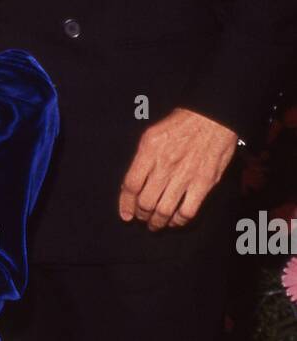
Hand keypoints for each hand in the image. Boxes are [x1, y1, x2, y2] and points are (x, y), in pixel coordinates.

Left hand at [119, 108, 238, 230]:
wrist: (214, 117)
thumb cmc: (183, 123)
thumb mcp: (153, 134)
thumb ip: (141, 159)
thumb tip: (131, 185)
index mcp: (150, 150)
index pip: (131, 185)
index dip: (126, 204)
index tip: (126, 214)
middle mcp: (165, 164)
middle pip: (146, 202)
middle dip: (141, 215)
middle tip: (142, 218)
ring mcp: (185, 175)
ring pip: (164, 211)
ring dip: (157, 222)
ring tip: (155, 224)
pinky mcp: (204, 183)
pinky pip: (187, 211)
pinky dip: (178, 221)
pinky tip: (175, 221)